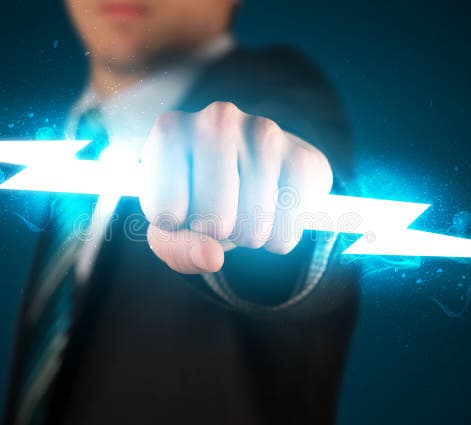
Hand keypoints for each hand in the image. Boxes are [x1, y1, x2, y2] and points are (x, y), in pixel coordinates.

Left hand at [139, 102, 332, 273]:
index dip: (174, 227)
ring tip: (245, 207)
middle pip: (214, 222)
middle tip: (218, 210)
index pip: (166, 214)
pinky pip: (289, 231)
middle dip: (217, 234)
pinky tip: (273, 208)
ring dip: (249, 236)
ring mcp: (265, 133)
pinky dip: (280, 237)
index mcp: (171, 131)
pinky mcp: (304, 156)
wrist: (249, 169)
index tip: (179, 206)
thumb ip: (176, 248)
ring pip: (254, 228)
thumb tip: (212, 258)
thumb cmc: (197, 195)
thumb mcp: (170, 225)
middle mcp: (217, 119)